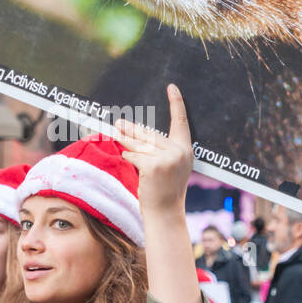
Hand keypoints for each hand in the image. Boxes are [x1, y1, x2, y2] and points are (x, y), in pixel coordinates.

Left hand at [113, 84, 193, 218]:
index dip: (177, 104)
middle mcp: (179, 152)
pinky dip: (128, 159)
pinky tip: (129, 163)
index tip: (172, 88)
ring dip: (125, 142)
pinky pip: (134, 156)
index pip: (181, 123)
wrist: (165, 214)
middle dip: (132, 130)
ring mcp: (168, 159)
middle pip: (150, 135)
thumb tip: (130, 130)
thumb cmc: (164, 191)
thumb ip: (156, 149)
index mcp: (186, 150)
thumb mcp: (167, 166)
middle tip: (118, 123)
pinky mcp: (154, 166)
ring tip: (115, 134)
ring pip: (139, 145)